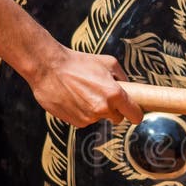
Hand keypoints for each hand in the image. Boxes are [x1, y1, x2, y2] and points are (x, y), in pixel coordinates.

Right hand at [27, 45, 143, 126]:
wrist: (48, 67)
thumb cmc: (78, 62)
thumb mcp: (108, 62)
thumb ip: (122, 77)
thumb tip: (129, 88)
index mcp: (114, 94)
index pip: (135, 115)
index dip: (136, 114)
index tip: (134, 113)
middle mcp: (103, 109)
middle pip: (117, 118)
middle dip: (114, 109)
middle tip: (102, 94)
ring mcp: (89, 118)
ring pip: (99, 117)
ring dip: (95, 109)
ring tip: (82, 92)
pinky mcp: (76, 122)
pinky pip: (85, 120)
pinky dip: (82, 112)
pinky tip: (73, 98)